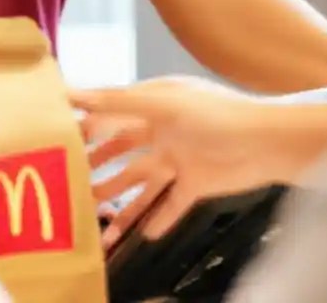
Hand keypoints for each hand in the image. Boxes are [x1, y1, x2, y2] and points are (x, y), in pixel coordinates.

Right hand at [73, 77, 326, 246]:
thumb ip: (115, 102)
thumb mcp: (161, 104)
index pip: (112, 113)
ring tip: (98, 220)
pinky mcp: (197, 183)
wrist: (267, 144)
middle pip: (123, 150)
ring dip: (122, 200)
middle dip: (99, 167)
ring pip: (142, 182)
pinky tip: (142, 234)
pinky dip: (158, 218)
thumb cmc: (216, 115)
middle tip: (72, 184)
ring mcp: (180, 157)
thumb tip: (71, 92)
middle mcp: (164, 129)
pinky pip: (171, 203)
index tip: (59, 139)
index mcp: (154, 102)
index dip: (87, 125)